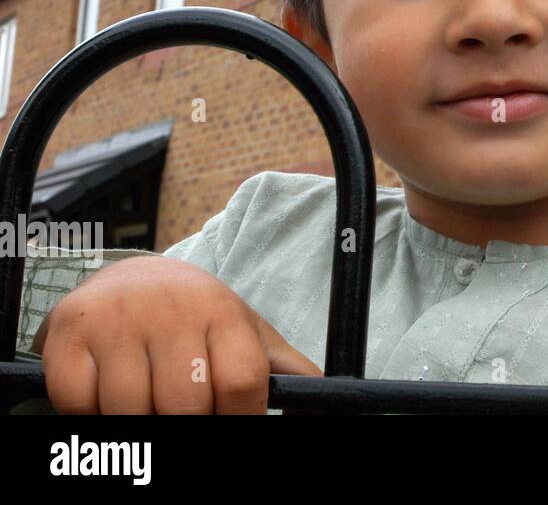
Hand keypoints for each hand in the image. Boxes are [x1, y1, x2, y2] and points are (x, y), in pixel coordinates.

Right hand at [32, 255, 321, 413]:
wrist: (132, 276)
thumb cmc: (198, 319)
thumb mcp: (247, 334)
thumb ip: (285, 371)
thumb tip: (323, 410)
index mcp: (223, 313)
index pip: (241, 383)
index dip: (239, 420)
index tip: (229, 424)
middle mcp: (170, 311)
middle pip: (185, 407)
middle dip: (188, 427)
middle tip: (184, 419)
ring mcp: (117, 320)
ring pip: (130, 413)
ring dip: (137, 426)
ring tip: (147, 410)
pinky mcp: (69, 334)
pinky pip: (78, 405)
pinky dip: (88, 418)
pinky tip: (105, 401)